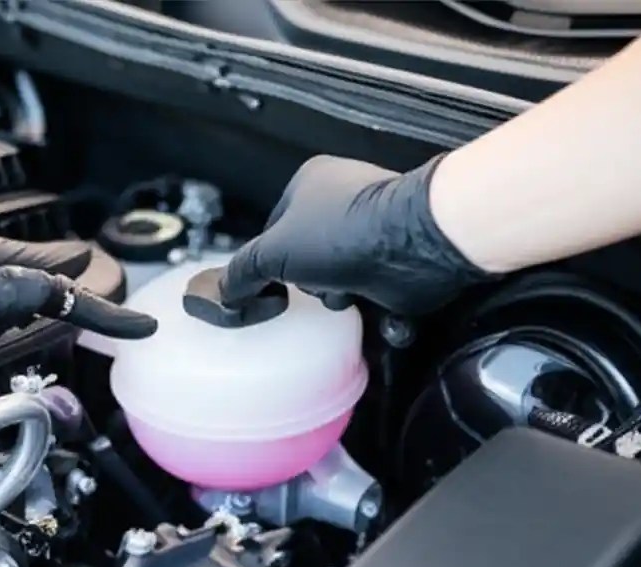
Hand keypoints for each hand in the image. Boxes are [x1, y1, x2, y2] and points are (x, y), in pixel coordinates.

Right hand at [219, 154, 494, 315]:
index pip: (274, 229)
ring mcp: (377, 228)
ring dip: (341, 296)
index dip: (268, 261)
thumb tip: (225, 294)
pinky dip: (379, 309)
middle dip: (310, 282)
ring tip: (348, 296)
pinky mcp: (402, 258)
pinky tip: (376, 311)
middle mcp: (345, 199)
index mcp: (311, 182)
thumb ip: (243, 273)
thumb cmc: (341, 233)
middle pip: (308, 256)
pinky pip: (379, 291)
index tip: (269, 286)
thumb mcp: (273, 254)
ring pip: (342, 277)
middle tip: (315, 288)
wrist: (416, 244)